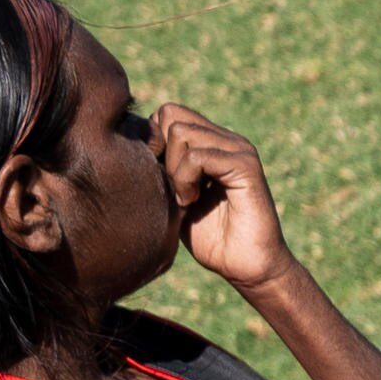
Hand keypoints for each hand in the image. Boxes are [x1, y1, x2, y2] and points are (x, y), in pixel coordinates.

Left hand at [155, 102, 294, 294]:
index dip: (153, 141)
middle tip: (172, 187)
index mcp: (212, 142)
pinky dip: (185, 180)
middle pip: (170, 114)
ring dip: (173, 169)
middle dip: (161, 152)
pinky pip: (197, 156)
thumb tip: (131, 146)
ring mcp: (238, 149)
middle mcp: (227, 139)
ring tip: (185, 198)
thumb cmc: (212, 239)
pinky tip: (193, 201)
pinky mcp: (246, 166)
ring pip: (180, 131)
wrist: (248, 266)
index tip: (159, 178)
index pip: (167, 112)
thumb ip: (162, 170)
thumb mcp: (175, 198)